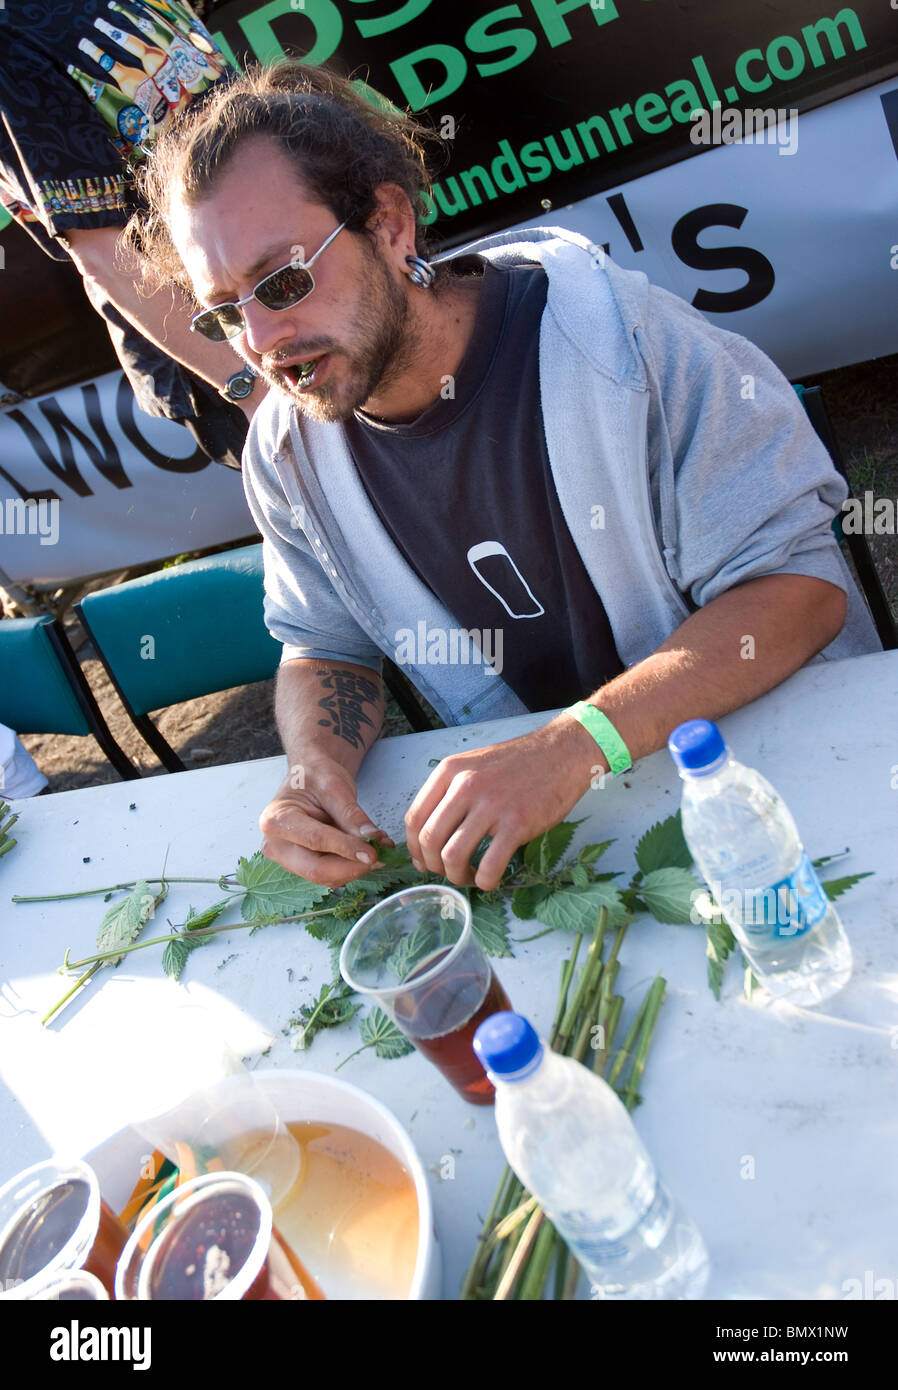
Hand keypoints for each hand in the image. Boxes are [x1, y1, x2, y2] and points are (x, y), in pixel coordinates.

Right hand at [259, 757, 394, 887]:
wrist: (307, 779)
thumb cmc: (314, 777)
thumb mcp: (335, 787)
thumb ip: (352, 815)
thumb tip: (372, 839)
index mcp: (277, 819)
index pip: (315, 840)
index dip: (346, 849)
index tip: (373, 853)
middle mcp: (276, 845)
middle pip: (316, 869)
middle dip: (351, 867)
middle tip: (378, 858)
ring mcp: (287, 860)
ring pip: (325, 877)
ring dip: (354, 868)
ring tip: (375, 850)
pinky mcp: (301, 866)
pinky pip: (328, 875)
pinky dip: (350, 868)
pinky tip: (364, 853)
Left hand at [404, 716, 599, 890]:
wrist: (561, 753)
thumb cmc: (518, 763)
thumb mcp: (473, 765)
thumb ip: (450, 793)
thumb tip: (430, 836)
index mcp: (449, 771)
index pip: (414, 818)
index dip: (414, 848)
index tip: (423, 861)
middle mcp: (465, 786)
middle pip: (429, 840)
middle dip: (433, 866)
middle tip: (446, 872)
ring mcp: (491, 805)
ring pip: (453, 856)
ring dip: (456, 876)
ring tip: (468, 876)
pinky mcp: (517, 823)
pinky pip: (490, 866)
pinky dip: (485, 881)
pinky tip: (489, 879)